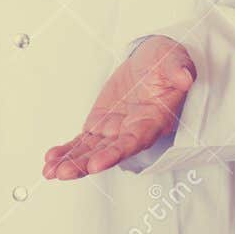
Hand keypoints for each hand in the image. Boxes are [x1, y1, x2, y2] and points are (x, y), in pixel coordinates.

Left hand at [42, 35, 195, 179]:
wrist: (153, 62)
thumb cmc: (167, 63)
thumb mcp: (174, 60)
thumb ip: (177, 71)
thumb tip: (184, 77)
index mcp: (154, 119)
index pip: (134, 141)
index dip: (115, 153)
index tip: (97, 163)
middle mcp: (134, 131)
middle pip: (108, 152)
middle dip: (85, 164)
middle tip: (63, 173)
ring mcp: (115, 130)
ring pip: (91, 151)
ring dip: (71, 162)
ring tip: (50, 172)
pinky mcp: (101, 125)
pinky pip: (82, 142)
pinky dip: (67, 151)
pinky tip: (50, 160)